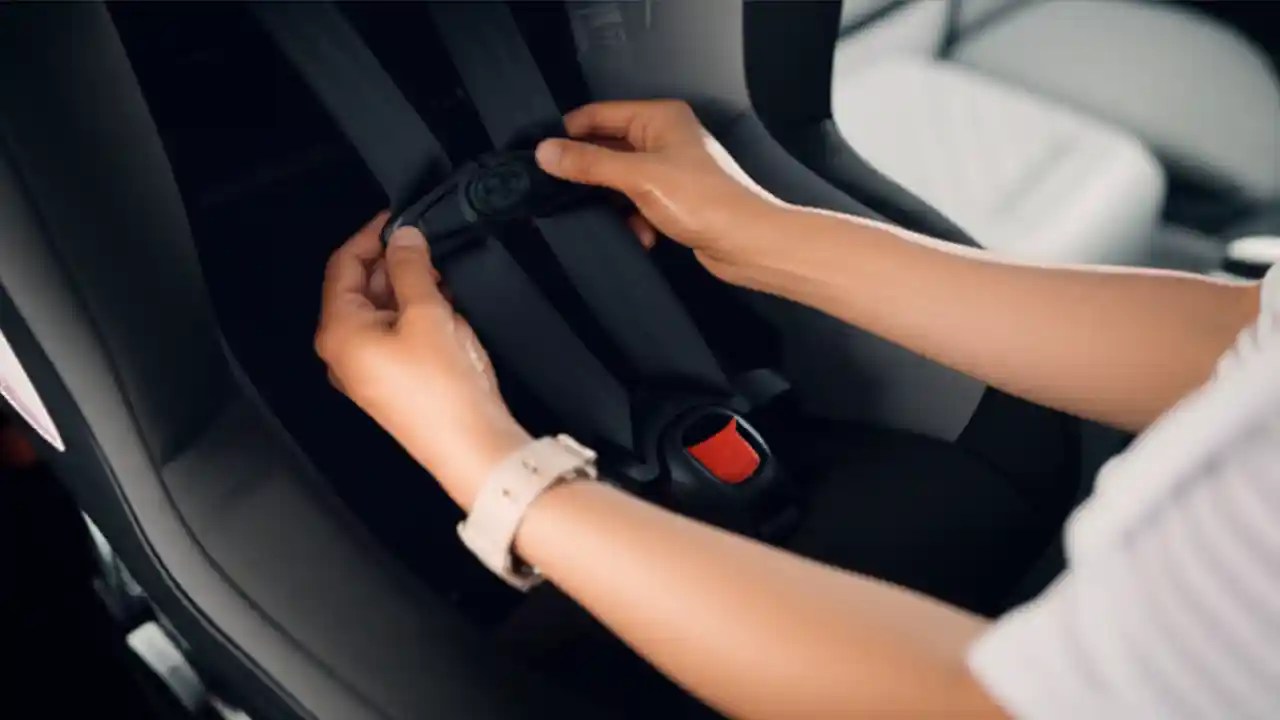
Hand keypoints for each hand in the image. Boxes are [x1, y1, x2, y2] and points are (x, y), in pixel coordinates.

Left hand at [315, 213, 530, 508]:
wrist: (468, 446)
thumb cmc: (442, 388)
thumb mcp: (427, 313)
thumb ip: (411, 267)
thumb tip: (403, 237)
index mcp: (338, 332)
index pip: (343, 265)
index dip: (371, 236)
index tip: (399, 218)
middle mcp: (343, 352)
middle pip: (359, 288)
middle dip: (393, 263)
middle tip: (428, 247)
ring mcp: (366, 369)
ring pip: (381, 311)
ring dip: (409, 289)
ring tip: (443, 280)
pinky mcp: (390, 382)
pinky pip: (396, 335)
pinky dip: (416, 315)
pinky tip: (446, 311)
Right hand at [535, 100, 787, 279]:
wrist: (747, 242)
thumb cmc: (700, 200)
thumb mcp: (637, 178)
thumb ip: (589, 164)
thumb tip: (544, 152)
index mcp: (659, 117)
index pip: (600, 114)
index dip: (569, 132)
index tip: (539, 155)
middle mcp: (665, 137)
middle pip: (608, 147)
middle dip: (587, 172)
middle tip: (554, 190)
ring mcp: (671, 169)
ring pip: (621, 180)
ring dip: (612, 202)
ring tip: (598, 217)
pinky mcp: (675, 200)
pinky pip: (639, 204)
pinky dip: (635, 220)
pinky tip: (640, 236)